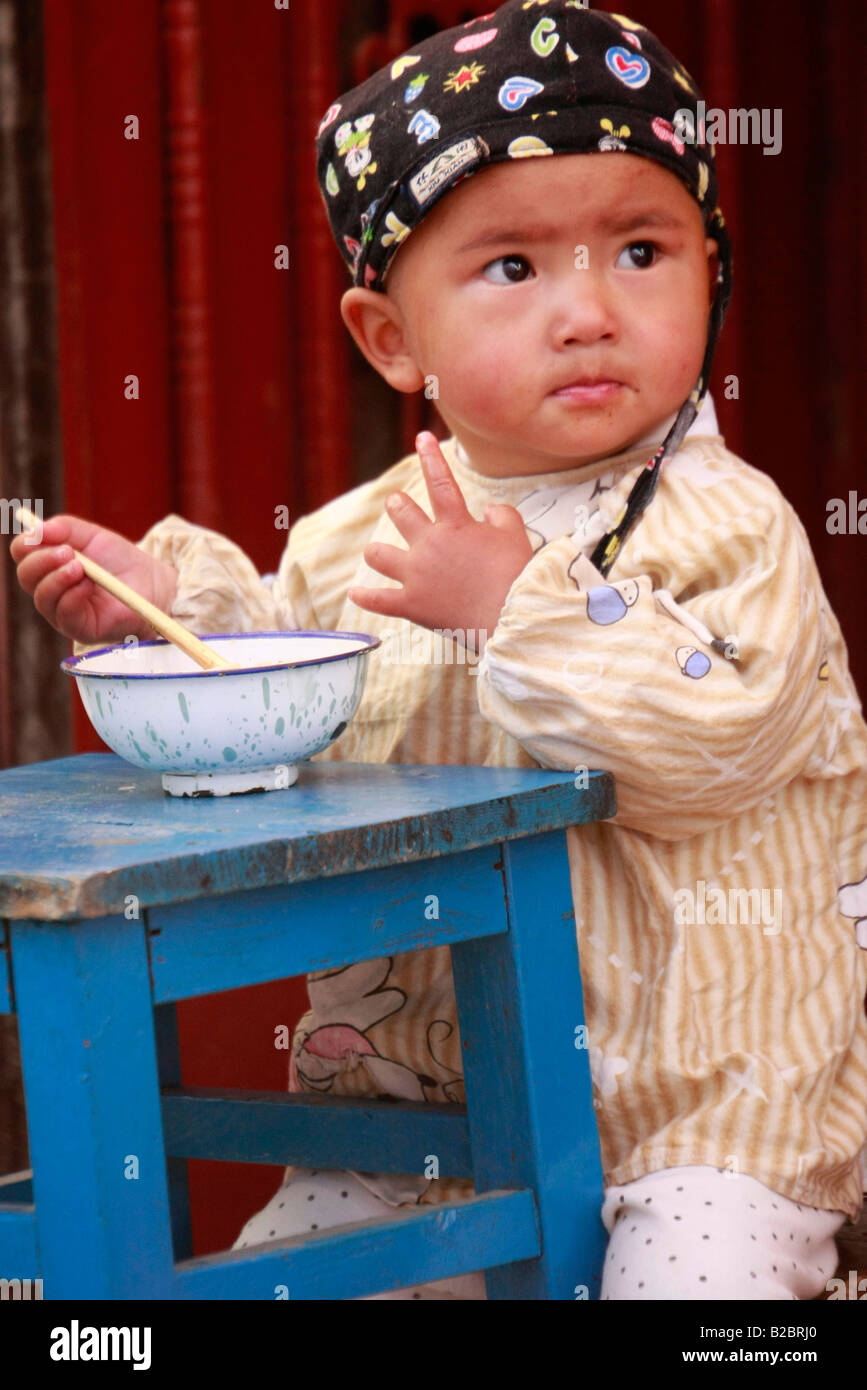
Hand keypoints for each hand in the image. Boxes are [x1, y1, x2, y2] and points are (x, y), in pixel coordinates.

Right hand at [10, 513, 178, 646]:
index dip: (27, 543)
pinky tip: (88, 585)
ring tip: (81, 567)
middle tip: (68, 552)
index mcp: (50, 564)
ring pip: (42, 596)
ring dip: (59, 578)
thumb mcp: (93, 536)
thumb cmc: (121, 561)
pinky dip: (72, 596)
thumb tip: (37, 528)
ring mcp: (62, 611)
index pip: (23, 553)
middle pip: (26, 575)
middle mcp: (51, 588)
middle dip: (43, 560)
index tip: (42, 534)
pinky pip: (63, 614)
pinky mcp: (79, 628)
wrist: (152, 584)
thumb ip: (65, 528)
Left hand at [348, 432, 533, 650]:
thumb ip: (502, 515)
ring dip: (378, 552)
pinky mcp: (412, 605)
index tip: (422, 437)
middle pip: (400, 513)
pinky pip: (378, 599)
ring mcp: (416, 575)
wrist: (512, 615)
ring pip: (378, 554)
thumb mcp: (517, 536)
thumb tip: (489, 509)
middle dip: (397, 505)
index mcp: (456, 525)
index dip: (431, 457)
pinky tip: (356, 593)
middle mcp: (429, 545)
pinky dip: (366, 597)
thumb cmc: (517, 576)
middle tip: (397, 504)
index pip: (441, 482)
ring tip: (379, 553)